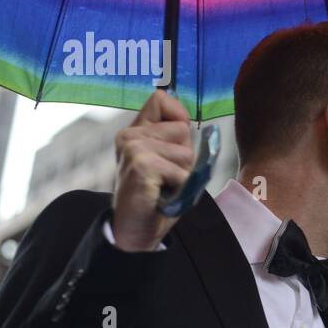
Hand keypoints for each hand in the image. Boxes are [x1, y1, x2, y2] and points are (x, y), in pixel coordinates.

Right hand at [111, 90, 194, 251]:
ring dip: (182, 175)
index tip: (176, 141)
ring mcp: (133, 149)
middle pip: (182, 129)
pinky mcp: (141, 165)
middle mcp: (130, 135)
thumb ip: (176, 138)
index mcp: (135, 130)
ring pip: (185, 153)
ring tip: (163, 187)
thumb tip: (197, 123)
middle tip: (166, 177)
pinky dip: (179, 189)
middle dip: (185, 156)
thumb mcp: (168, 160)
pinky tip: (160, 195)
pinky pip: (181, 173)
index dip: (178, 115)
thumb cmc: (157, 194)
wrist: (135, 228)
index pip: (160, 99)